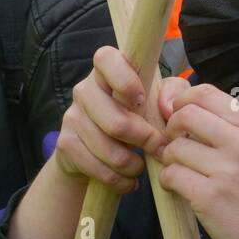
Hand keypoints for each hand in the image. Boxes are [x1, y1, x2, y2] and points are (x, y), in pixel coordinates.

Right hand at [52, 45, 166, 193]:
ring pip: (107, 149)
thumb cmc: (137, 117)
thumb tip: (169, 109)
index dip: (124, 79)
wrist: (97, 150)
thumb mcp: (159, 100)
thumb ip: (173, 95)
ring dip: (132, 165)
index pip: (106, 58)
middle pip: (115, 121)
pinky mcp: (65, 143)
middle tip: (158, 149)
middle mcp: (84, 89)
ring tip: (141, 166)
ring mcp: (72, 116)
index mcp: (106, 71)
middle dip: (144, 140)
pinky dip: (117, 180)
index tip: (141, 100)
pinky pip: (95, 167)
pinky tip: (127, 180)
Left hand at [155, 81, 238, 238]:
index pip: (206, 93)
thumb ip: (234, 133)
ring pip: (174, 147)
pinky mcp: (210, 198)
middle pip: (185, 114)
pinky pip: (171, 176)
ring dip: (170, 161)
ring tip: (183, 175)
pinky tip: (182, 192)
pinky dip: (169, 183)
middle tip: (174, 146)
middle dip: (170, 128)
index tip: (175, 115)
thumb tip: (188, 112)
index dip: (181, 100)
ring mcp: (227, 171)